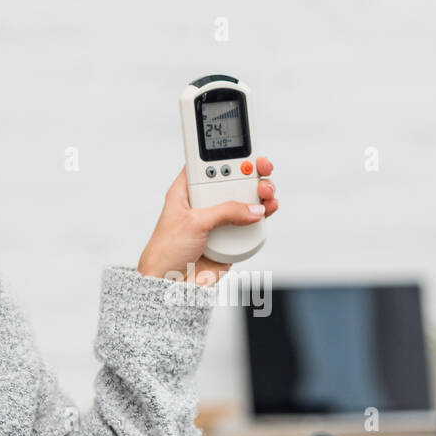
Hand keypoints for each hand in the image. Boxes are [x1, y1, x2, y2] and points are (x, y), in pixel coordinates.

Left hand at [136, 156, 276, 285]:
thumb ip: (225, 212)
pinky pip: (253, 222)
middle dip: (250, 172)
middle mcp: (205, 202)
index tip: (243, 149)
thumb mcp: (193, 223)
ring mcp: (220, 219)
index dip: (224, 155)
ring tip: (267, 193)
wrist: (171, 286)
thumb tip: (254, 209)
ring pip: (246, 199)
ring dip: (260, 193)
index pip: (207, 166)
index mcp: (187, 191)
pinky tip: (268, 209)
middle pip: (233, 180)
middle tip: (262, 168)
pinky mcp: (233, 237)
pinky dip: (264, 214)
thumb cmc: (167, 250)